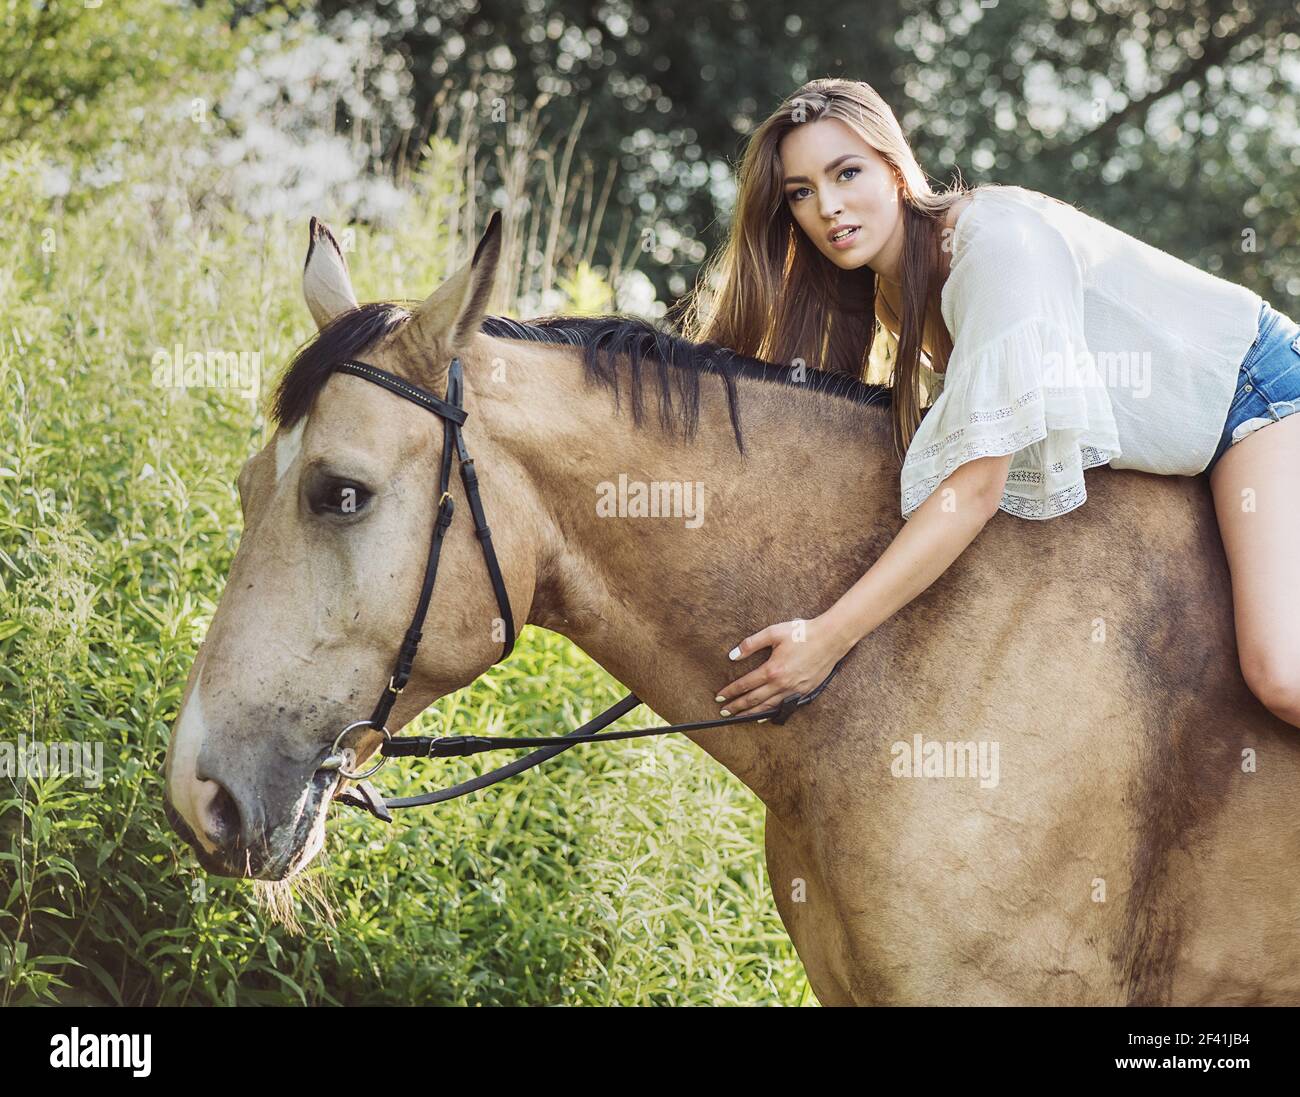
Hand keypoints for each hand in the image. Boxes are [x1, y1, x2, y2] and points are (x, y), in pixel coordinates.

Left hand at [714, 615, 849, 717]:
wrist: (831, 638)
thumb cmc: (802, 632)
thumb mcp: (774, 632)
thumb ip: (751, 644)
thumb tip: (733, 655)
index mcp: (772, 669)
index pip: (745, 685)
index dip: (730, 691)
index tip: (719, 696)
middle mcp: (782, 684)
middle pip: (754, 700)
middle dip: (737, 707)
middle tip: (724, 711)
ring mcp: (794, 690)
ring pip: (768, 707)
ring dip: (751, 713)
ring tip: (738, 717)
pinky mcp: (804, 692)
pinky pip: (783, 706)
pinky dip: (770, 713)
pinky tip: (762, 716)